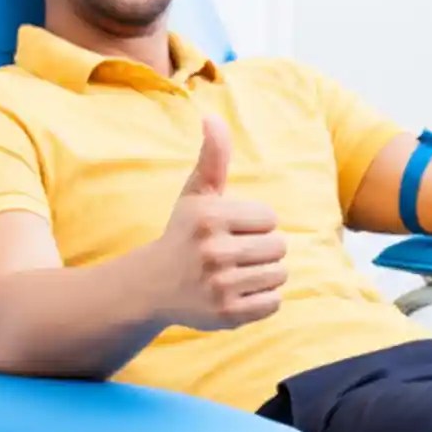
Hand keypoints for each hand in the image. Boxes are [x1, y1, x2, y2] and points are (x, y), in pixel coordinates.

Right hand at [151, 114, 287, 330]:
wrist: (151, 286)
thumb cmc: (184, 233)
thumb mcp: (196, 193)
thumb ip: (212, 156)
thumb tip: (211, 116)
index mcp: (209, 217)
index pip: (270, 218)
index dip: (254, 223)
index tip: (230, 230)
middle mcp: (212, 251)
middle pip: (279, 247)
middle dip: (262, 249)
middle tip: (234, 253)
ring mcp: (219, 286)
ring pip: (279, 274)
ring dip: (265, 274)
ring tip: (237, 272)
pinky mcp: (226, 315)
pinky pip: (273, 303)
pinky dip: (263, 299)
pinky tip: (238, 292)